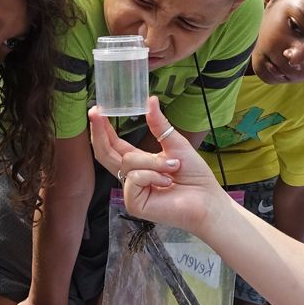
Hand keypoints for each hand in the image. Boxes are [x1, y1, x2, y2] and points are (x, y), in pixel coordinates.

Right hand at [89, 98, 226, 234]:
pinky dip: (152, 175)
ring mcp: (131, 191)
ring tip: (173, 168)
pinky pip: (134, 178)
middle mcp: (132, 177)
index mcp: (140, 163)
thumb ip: (159, 125)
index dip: (104, 129)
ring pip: (127, 162)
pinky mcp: (133, 203)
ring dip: (153, 161)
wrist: (207, 200)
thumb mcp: (176, 144)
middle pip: (106, 154)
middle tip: (95, 113)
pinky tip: (166, 183)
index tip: (97, 111)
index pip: (115, 145)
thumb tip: (150, 101)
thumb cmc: (195, 176)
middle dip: (100, 132)